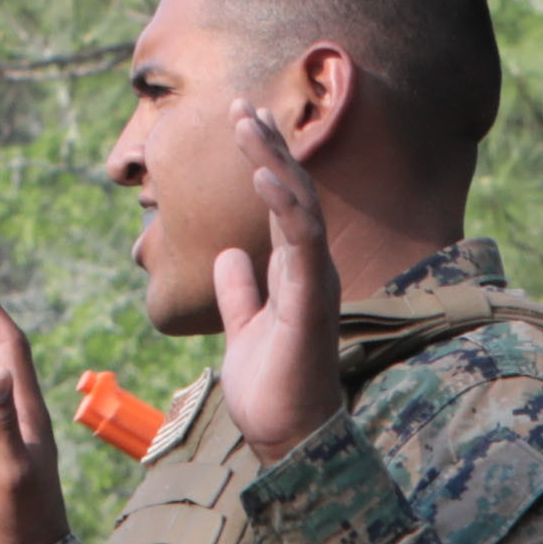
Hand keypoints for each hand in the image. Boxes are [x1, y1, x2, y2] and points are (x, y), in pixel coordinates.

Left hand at [211, 105, 350, 458]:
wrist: (287, 437)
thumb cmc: (273, 390)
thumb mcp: (244, 329)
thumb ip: (239, 292)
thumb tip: (228, 257)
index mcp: (295, 272)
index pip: (282, 203)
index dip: (264, 160)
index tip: (242, 121)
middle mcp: (311, 269)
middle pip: (294, 193)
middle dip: (268, 147)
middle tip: (241, 106)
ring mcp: (315, 282)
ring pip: (301, 206)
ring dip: (274, 162)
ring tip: (248, 124)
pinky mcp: (311, 302)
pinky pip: (304, 242)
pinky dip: (285, 206)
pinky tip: (264, 176)